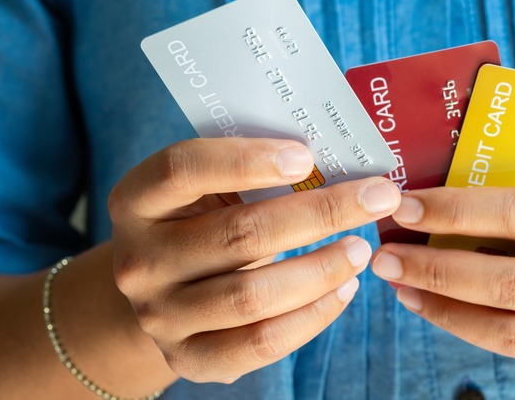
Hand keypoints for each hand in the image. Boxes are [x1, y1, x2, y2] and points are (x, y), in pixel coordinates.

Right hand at [109, 138, 399, 382]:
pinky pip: (261, 342)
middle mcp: (140, 260)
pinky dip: (314, 316)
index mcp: (136, 200)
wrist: (164, 292)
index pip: (182, 169)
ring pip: (253, 295)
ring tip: (363, 248)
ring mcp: (160, 315)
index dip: (245, 159)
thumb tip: (338, 162)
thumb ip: (251, 174)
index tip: (307, 156)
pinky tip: (345, 289)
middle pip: (238, 234)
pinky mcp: (190, 358)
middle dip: (320, 214)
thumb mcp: (208, 191)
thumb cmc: (202, 224)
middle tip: (378, 197)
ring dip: (322, 269)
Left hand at [371, 186, 514, 389]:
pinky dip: (474, 331)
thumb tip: (456, 208)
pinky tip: (442, 310)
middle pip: (510, 282)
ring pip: (509, 330)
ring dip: (443, 308)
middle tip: (385, 255)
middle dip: (436, 268)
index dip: (458, 211)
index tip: (408, 206)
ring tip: (400, 287)